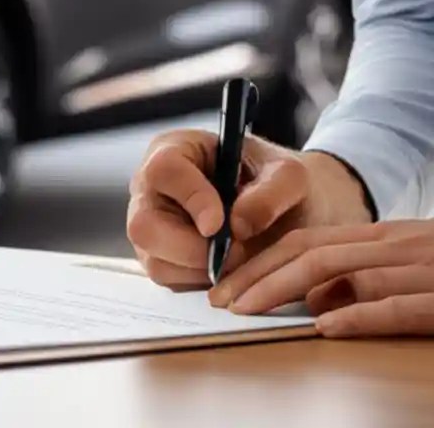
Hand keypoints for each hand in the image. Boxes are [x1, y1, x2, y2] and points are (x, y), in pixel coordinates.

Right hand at [127, 130, 372, 289]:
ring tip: (238, 257)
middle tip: (233, 252)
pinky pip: (169, 281)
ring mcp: (151, 227)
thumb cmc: (278, 182)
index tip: (220, 224)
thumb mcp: (289, 175)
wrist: (285, 208)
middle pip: (144, 225)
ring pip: (155, 260)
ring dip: (200, 269)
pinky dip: (201, 282)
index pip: (164, 171)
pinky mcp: (160, 257)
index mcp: (174, 151)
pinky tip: (228, 266)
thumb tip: (238, 226)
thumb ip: (271, 193)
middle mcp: (151, 190)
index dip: (190, 199)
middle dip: (191, 249)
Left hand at [210, 219, 433, 337]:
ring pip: (342, 274)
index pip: (308, 241)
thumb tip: (319, 303)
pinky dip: (356, 316)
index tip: (226, 283)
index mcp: (387, 236)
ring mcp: (424, 273)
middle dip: (257, 277)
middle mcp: (397, 247)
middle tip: (219, 301)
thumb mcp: (419, 257)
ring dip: (285, 293)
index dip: (261, 261)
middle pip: (311, 254)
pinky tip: (324, 327)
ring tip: (248, 311)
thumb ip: (369, 273)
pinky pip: (397, 308)